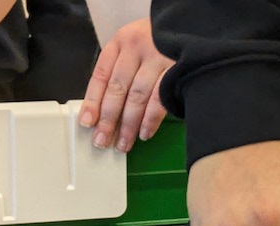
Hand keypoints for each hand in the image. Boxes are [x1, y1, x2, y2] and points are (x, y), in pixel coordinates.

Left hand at [79, 17, 172, 152]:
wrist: (193, 27)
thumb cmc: (159, 42)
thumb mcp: (135, 46)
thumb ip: (120, 70)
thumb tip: (104, 109)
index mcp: (121, 42)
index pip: (101, 75)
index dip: (92, 101)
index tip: (87, 122)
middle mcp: (137, 48)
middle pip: (117, 89)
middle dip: (108, 119)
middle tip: (102, 141)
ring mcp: (158, 59)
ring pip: (137, 98)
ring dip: (128, 125)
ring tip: (123, 144)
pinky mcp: (176, 71)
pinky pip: (159, 101)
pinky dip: (150, 120)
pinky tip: (144, 133)